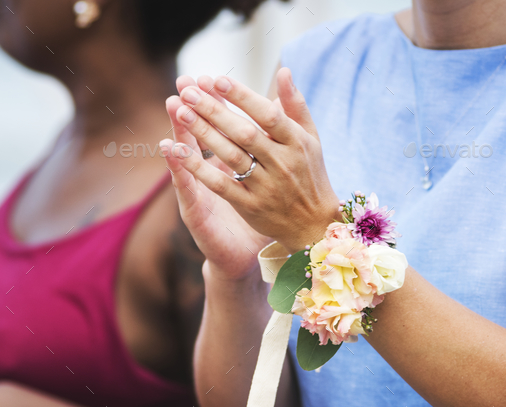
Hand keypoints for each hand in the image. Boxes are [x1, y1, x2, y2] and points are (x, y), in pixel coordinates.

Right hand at [161, 76, 271, 280]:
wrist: (244, 258)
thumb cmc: (255, 217)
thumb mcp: (261, 181)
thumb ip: (265, 150)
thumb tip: (278, 114)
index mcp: (225, 165)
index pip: (217, 129)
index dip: (213, 105)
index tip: (209, 78)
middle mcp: (208, 175)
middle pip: (197, 136)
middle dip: (192, 108)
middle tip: (183, 82)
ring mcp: (198, 192)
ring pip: (187, 156)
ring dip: (180, 130)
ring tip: (173, 104)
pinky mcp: (194, 212)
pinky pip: (186, 187)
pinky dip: (178, 167)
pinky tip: (168, 148)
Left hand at [166, 68, 339, 253]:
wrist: (314, 224)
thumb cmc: (310, 174)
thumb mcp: (311, 138)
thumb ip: (295, 106)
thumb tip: (284, 71)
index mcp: (296, 143)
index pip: (267, 115)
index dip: (242, 96)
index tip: (217, 79)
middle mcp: (282, 164)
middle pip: (244, 133)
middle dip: (214, 110)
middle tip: (188, 91)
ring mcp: (266, 187)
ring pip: (231, 156)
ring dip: (204, 133)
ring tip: (181, 111)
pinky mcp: (251, 206)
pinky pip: (221, 186)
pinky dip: (199, 169)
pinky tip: (179, 152)